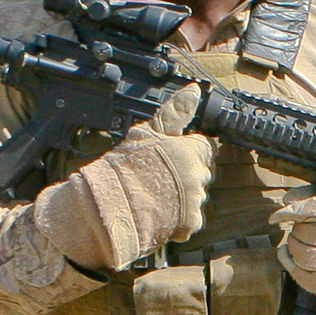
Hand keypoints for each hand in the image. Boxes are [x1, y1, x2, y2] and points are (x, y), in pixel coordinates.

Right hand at [34, 85, 212, 265]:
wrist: (110, 205)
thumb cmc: (126, 166)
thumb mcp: (149, 132)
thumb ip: (175, 112)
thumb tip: (194, 90)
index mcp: (193, 151)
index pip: (205, 146)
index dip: (188, 148)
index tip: (171, 155)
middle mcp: (199, 176)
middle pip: (201, 171)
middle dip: (186, 173)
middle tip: (159, 175)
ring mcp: (196, 202)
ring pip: (196, 196)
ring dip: (182, 196)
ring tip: (155, 194)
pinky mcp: (190, 224)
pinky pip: (191, 218)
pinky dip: (179, 217)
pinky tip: (159, 210)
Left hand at [271, 192, 315, 303]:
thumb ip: (313, 197)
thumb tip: (286, 201)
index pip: (313, 209)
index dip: (292, 211)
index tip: (277, 216)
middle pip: (302, 232)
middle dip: (299, 229)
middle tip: (307, 230)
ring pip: (298, 253)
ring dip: (295, 246)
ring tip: (305, 243)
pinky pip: (298, 274)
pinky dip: (290, 263)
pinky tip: (293, 256)